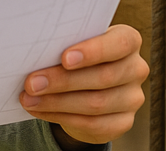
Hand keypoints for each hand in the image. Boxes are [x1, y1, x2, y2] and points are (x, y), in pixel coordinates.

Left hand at [18, 24, 147, 147]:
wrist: (86, 85)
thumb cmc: (77, 55)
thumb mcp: (74, 43)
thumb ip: (64, 44)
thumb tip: (34, 53)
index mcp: (128, 41)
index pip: (121, 43)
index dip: (94, 51)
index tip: (64, 58)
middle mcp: (136, 69)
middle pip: (103, 76)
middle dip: (63, 80)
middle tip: (32, 83)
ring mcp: (132, 98)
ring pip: (96, 103)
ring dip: (56, 102)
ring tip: (29, 98)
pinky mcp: (123, 122)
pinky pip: (92, 123)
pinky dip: (60, 116)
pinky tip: (39, 109)